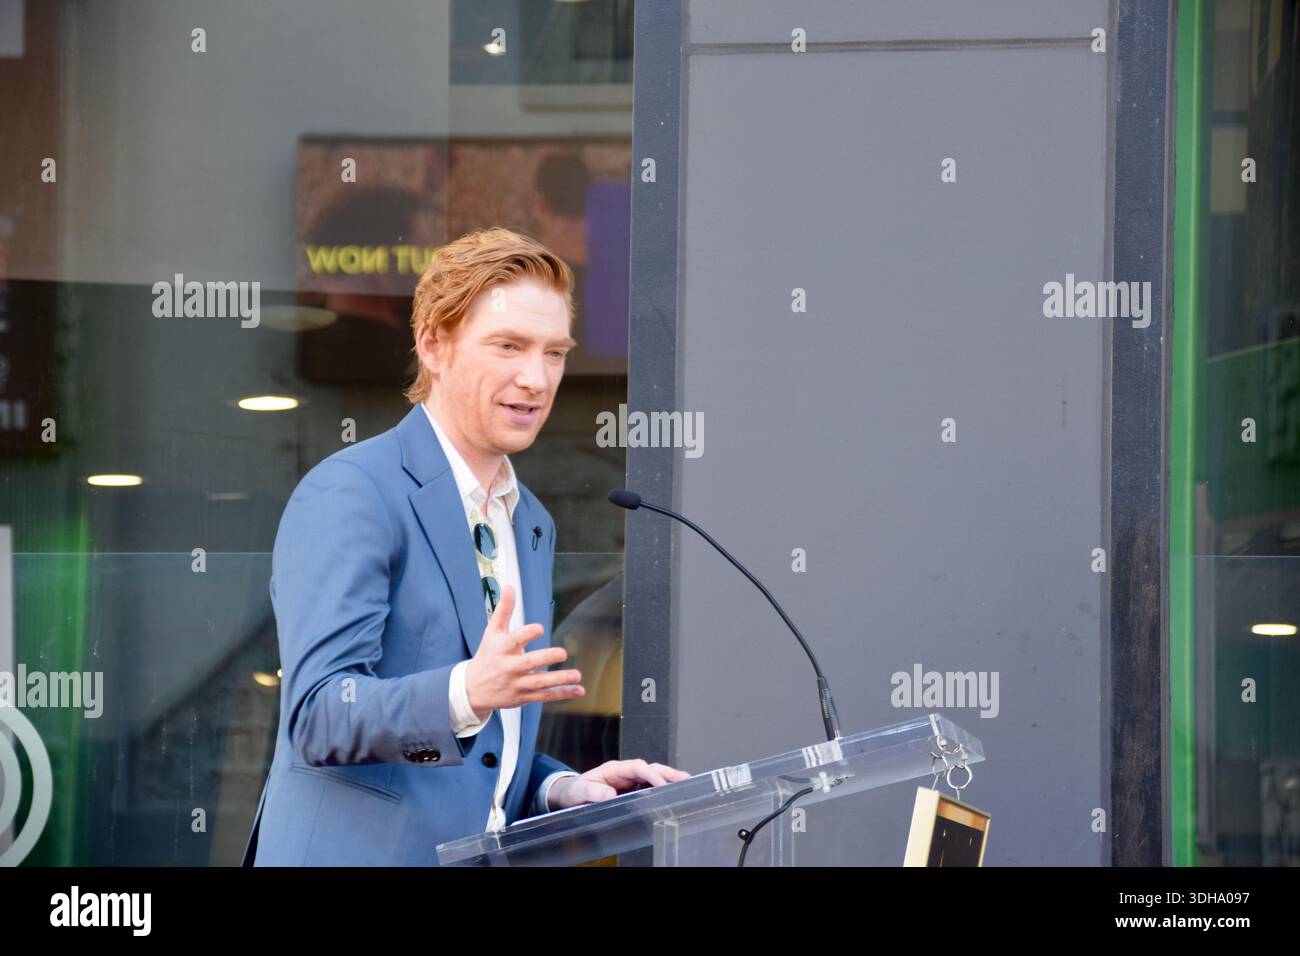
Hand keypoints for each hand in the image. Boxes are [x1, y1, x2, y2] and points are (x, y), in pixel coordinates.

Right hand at [465, 585, 583, 715]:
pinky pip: (545, 695)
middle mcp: (509, 667)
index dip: (526, 634)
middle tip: (562, 653)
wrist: (473, 689)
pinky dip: (562, 693)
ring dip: (559, 680)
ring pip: (539, 683)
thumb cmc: (487, 655)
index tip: (539, 628)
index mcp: (501, 649)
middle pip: (528, 663)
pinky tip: (578, 689)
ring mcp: (517, 684)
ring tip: (577, 675)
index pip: (513, 640)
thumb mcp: (492, 632)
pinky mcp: (523, 697)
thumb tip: (509, 587)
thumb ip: (503, 610)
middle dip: (545, 658)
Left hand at [547, 759, 691, 809]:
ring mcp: (630, 781)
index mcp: (614, 769)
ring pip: (654, 776)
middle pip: (650, 768)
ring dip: (669, 779)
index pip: (637, 767)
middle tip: (684, 779)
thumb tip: (610, 794)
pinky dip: (664, 788)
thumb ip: (593, 792)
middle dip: (667, 772)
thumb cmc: (576, 791)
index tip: (660, 782)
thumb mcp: (580, 791)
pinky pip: (651, 787)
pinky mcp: (633, 790)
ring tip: (687, 783)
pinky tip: (674, 793)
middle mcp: (625, 772)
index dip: (650, 773)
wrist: (572, 795)